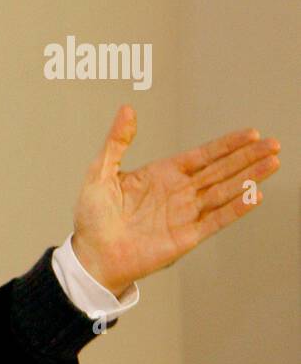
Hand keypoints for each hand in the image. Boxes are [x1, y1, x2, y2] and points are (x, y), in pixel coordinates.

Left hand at [70, 105, 280, 296]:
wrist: (91, 255)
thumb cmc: (93, 217)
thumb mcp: (100, 172)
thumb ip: (117, 141)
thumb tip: (127, 109)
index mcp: (161, 175)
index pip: (202, 156)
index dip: (226, 145)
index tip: (250, 133)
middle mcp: (178, 193)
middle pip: (220, 171)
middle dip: (246, 157)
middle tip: (272, 144)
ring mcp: (185, 214)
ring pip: (224, 192)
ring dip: (248, 178)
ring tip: (272, 163)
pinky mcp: (186, 237)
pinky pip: (216, 220)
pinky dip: (235, 209)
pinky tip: (253, 195)